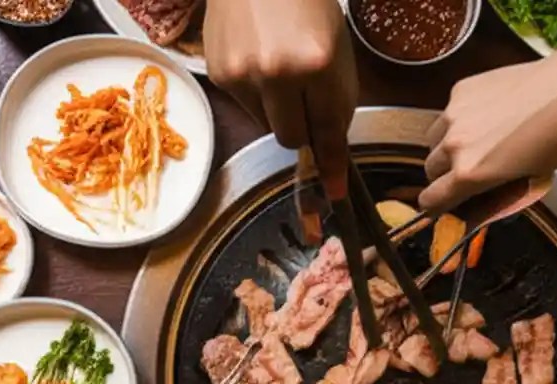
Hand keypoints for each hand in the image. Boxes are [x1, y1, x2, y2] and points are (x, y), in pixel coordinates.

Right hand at [204, 0, 357, 195]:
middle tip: (305, 101)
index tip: (334, 191)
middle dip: (302, 129)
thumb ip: (335, 99)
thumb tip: (329, 149)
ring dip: (276, 108)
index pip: (328, 129)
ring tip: (278, 66)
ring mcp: (243, 74)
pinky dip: (255, 92)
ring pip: (266, 124)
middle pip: (291, 138)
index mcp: (316, 64)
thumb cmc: (306, 4)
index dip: (332, 164)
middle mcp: (277, 73)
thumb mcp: (336, 49)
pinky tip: (257, 58)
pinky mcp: (220, 74)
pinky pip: (245, 105)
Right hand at [422, 59, 556, 211]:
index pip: (431, 200)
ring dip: (446, 147)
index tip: (441, 206)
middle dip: (443, 175)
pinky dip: (460, 119)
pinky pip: (449, 112)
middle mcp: (454, 144)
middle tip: (465, 172)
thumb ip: (499, 192)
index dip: (435, 207)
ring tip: (473, 142)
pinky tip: (487, 113)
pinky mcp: (461, 89)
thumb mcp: (532, 178)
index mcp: (469, 174)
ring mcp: (454, 113)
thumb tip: (482, 203)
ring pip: (433, 139)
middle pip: (429, 168)